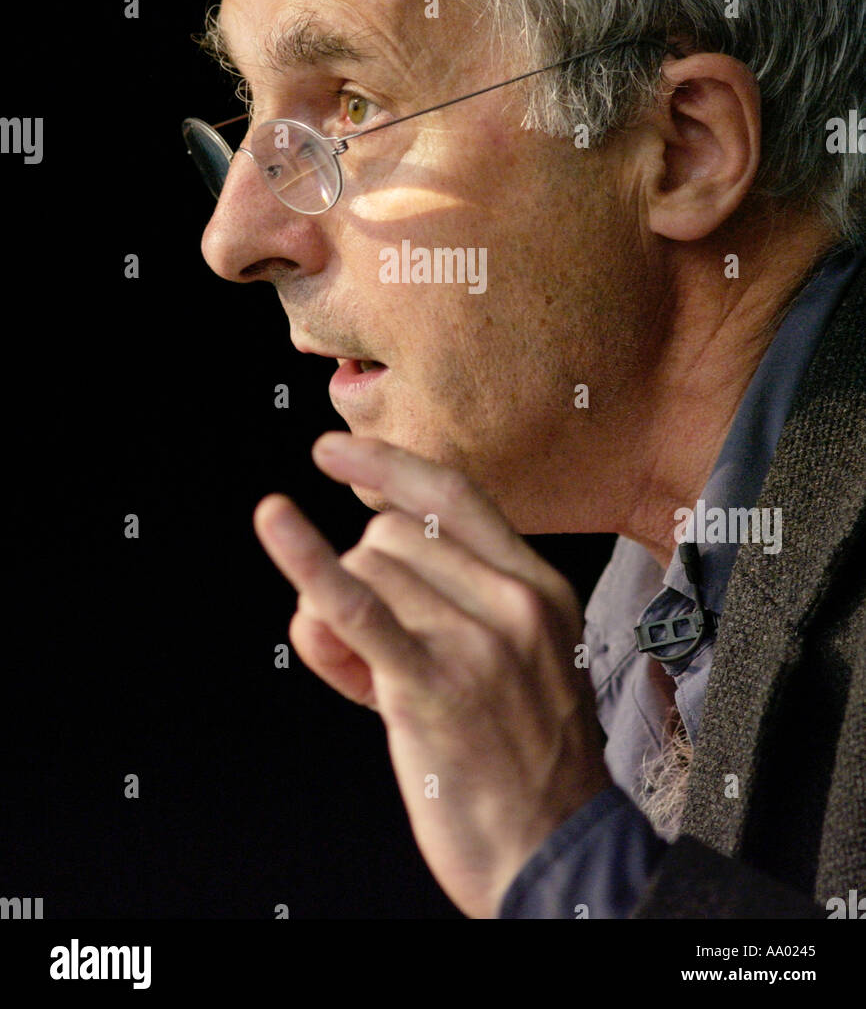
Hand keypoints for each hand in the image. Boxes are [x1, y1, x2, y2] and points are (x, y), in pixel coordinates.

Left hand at [254, 432, 611, 917]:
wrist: (557, 855)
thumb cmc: (523, 760)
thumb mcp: (513, 663)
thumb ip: (438, 608)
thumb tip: (330, 592)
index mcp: (538, 587)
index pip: (454, 496)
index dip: (388, 465)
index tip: (335, 450)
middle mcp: (513, 603)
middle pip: (393, 536)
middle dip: (362, 580)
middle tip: (370, 654)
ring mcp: (476, 643)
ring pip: (365, 571)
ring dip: (336, 619)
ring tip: (366, 680)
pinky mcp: (431, 688)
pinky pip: (355, 605)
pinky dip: (306, 561)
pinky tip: (275, 523)